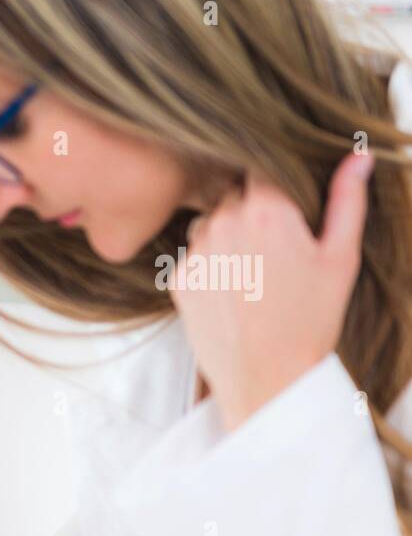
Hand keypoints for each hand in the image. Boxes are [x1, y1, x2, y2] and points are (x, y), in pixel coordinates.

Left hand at [176, 153, 371, 430]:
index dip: (275, 180)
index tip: (287, 198)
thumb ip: (347, 200)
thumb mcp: (339, 258)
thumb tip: (358, 156)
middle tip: (276, 246)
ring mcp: (194, 252)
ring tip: (256, 271)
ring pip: (210, 221)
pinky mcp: (177, 278)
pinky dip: (211, 263)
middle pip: (234, 192)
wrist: (266, 379)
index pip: (261, 165)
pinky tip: (234, 289)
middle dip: (254, 207)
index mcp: (265, 212)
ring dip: (228, 233)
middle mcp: (222, 224)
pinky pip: (194, 254)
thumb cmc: (310, 321)